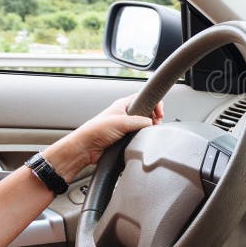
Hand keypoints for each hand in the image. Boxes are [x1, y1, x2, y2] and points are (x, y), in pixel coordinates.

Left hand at [43, 95, 163, 182]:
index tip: (159, 113)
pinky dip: (142, 138)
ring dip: (147, 129)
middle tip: (156, 123)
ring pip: (143, 125)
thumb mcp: (122, 122)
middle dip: (153, 118)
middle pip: (147, 112)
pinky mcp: (124, 138)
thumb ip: (140, 121)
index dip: (154, 104)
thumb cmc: (96, 131)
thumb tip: (151, 124)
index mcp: (123, 104)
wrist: (86, 148)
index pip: (144, 98)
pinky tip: (142, 139)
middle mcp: (125, 114)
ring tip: (149, 132)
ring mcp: (125, 126)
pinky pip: (138, 136)